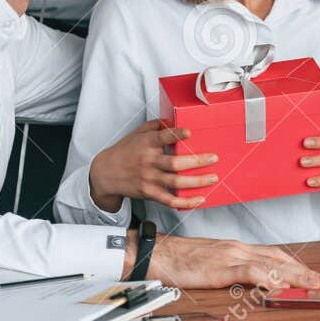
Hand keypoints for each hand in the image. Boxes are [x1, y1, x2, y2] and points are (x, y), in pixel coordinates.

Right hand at [88, 122, 217, 212]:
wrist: (105, 174)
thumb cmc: (124, 151)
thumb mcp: (137, 133)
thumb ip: (155, 125)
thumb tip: (173, 118)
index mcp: (147, 144)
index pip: (162, 137)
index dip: (176, 134)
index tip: (189, 132)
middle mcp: (149, 162)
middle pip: (175, 163)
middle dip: (197, 161)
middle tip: (213, 158)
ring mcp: (149, 179)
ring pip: (176, 182)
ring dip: (197, 181)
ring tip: (212, 178)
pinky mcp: (149, 193)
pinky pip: (170, 200)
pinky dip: (186, 202)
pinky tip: (199, 199)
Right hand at [145, 233, 319, 289]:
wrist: (157, 253)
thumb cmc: (179, 259)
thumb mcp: (210, 263)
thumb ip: (230, 269)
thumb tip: (248, 281)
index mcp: (235, 248)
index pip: (273, 255)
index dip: (294, 265)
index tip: (311, 274)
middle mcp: (237, 249)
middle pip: (278, 259)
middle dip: (303, 271)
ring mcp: (230, 257)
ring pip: (270, 265)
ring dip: (294, 275)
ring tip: (312, 285)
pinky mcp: (219, 268)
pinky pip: (248, 272)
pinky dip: (267, 278)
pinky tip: (279, 286)